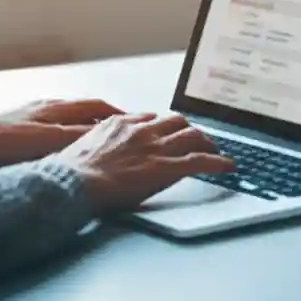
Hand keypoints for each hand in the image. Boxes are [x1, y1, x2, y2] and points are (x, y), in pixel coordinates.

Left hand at [0, 99, 132, 168]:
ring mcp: (29, 116)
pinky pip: (51, 127)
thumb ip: (74, 137)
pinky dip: (66, 135)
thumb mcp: (43, 141)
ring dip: (86, 127)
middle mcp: (45, 107)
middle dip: (107, 119)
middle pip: (84, 110)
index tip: (139, 122)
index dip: (120, 115)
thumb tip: (105, 132)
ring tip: (99, 139)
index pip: (97, 107)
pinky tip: (62, 147)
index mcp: (55, 108)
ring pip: (68, 119)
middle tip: (126, 130)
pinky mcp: (16, 127)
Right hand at [54, 114, 234, 214]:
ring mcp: (156, 147)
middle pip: (175, 121)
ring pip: (192, 136)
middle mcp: (142, 130)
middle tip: (195, 138)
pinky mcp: (167, 166)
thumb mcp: (81, 149)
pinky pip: (200, 160)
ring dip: (206, 142)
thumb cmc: (71, 172)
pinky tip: (228, 166)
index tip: (166, 131)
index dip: (161, 126)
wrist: (75, 182)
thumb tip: (94, 154)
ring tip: (214, 149)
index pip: (150, 118)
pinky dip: (218, 162)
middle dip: (188, 129)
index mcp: (120, 124)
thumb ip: (96, 145)